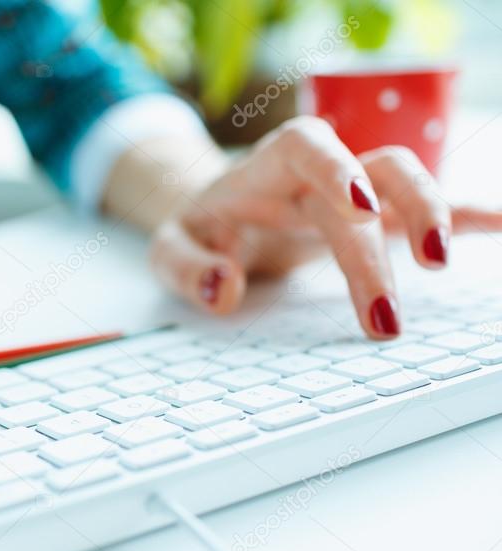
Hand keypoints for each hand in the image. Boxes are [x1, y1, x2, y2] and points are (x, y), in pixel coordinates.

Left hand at [148, 116, 501, 337]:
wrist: (218, 215)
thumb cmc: (198, 230)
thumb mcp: (169, 249)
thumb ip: (186, 267)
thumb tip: (222, 289)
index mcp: (265, 169)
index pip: (304, 146)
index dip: (335, 168)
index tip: (360, 210)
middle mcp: (317, 172)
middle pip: (366, 184)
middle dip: (380, 246)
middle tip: (384, 316)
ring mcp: (351, 192)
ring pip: (405, 181)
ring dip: (432, 216)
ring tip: (442, 268)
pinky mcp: (373, 218)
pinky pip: (424, 210)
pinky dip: (467, 217)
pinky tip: (501, 229)